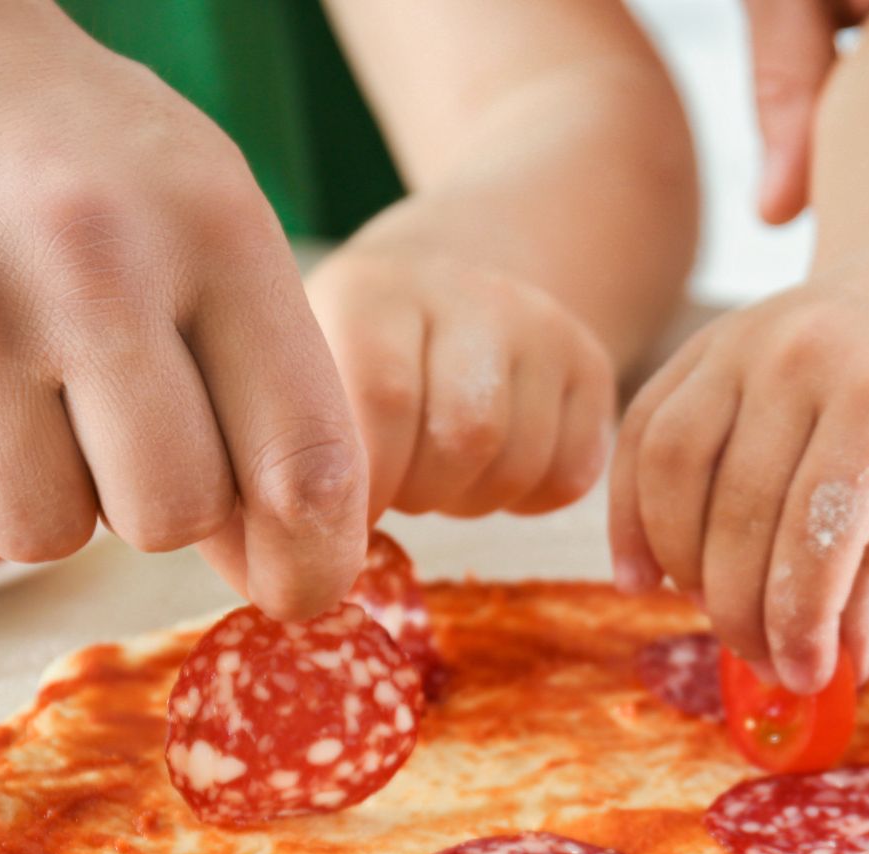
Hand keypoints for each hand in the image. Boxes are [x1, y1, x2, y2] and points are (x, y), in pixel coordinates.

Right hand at [0, 0, 363, 617]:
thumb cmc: (68, 147)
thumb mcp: (205, 214)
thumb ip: (263, 376)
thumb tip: (284, 558)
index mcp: (213, 229)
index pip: (301, 455)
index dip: (314, 557)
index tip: (302, 589)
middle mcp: (90, 264)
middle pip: (167, 516)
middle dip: (152, 503)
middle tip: (115, 430)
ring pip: (38, 531)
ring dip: (38, 495)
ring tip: (17, 394)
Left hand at [306, 200, 614, 519]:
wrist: (449, 271)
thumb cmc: (350, 351)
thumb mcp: (303, 362)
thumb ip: (282, 444)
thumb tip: (275, 567)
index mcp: (375, 290)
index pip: (383, 400)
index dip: (362, 485)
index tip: (335, 522)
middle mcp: (469, 291)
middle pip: (465, 436)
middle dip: (420, 494)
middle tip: (392, 493)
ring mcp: (542, 325)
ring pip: (520, 461)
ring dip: (470, 500)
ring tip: (436, 479)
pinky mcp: (592, 364)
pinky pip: (569, 475)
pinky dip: (526, 499)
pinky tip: (488, 472)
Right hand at [608, 260, 868, 694]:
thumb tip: (839, 667)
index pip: (817, 533)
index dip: (801, 620)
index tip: (804, 678)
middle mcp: (800, 357)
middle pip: (739, 515)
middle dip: (743, 612)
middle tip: (765, 664)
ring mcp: (739, 342)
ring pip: (673, 476)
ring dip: (685, 570)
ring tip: (721, 619)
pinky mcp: (699, 346)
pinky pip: (642, 437)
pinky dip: (630, 515)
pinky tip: (644, 578)